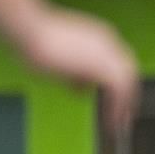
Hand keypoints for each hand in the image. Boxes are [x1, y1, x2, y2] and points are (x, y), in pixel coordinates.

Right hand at [16, 8, 139, 135]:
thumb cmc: (30, 39)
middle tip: (124, 116)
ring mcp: (106, 51)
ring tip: (117, 124)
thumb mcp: (57, 59)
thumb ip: (74, 73)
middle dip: (127, 95)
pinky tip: (111, 121)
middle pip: (127, 71)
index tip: (115, 99)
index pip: (117, 62)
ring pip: (126, 82)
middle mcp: (106, 41)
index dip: (118, 82)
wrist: (27, 29)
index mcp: (97, 36)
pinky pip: (119, 90)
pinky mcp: (102, 63)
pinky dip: (117, 107)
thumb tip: (82, 87)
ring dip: (123, 105)